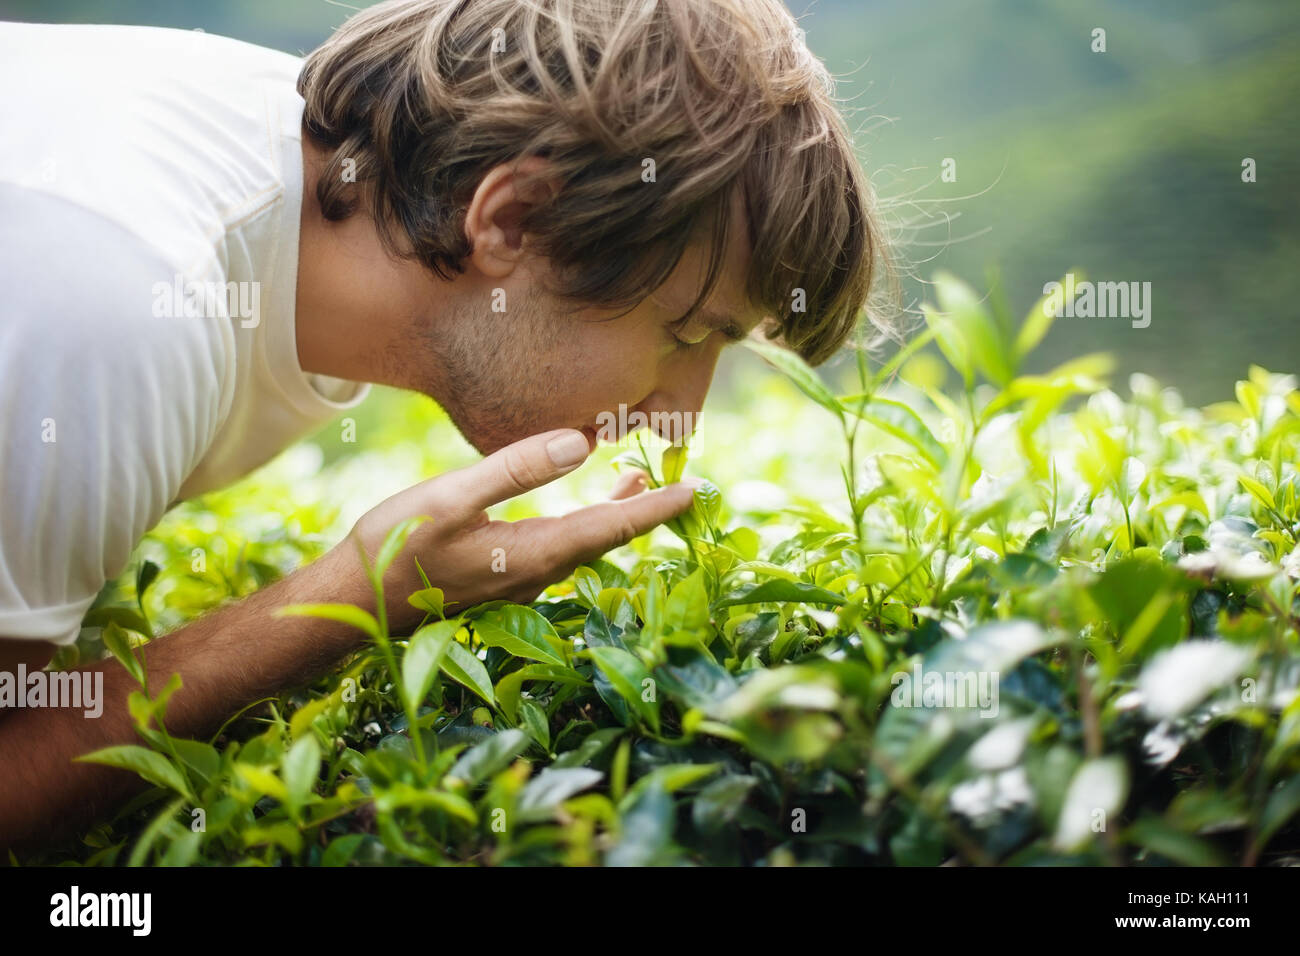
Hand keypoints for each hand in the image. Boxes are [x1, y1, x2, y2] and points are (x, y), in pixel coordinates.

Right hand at [334, 428, 697, 629]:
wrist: (354, 603)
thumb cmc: (396, 547)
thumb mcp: (453, 497)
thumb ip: (517, 468)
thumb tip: (581, 443)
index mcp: (534, 554)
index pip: (612, 528)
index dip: (656, 507)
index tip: (696, 491)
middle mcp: (537, 576)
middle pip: (605, 538)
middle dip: (643, 508)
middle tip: (678, 479)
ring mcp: (520, 584)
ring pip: (583, 545)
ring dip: (612, 513)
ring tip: (634, 477)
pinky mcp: (502, 582)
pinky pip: (559, 550)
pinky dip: (582, 523)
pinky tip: (574, 507)